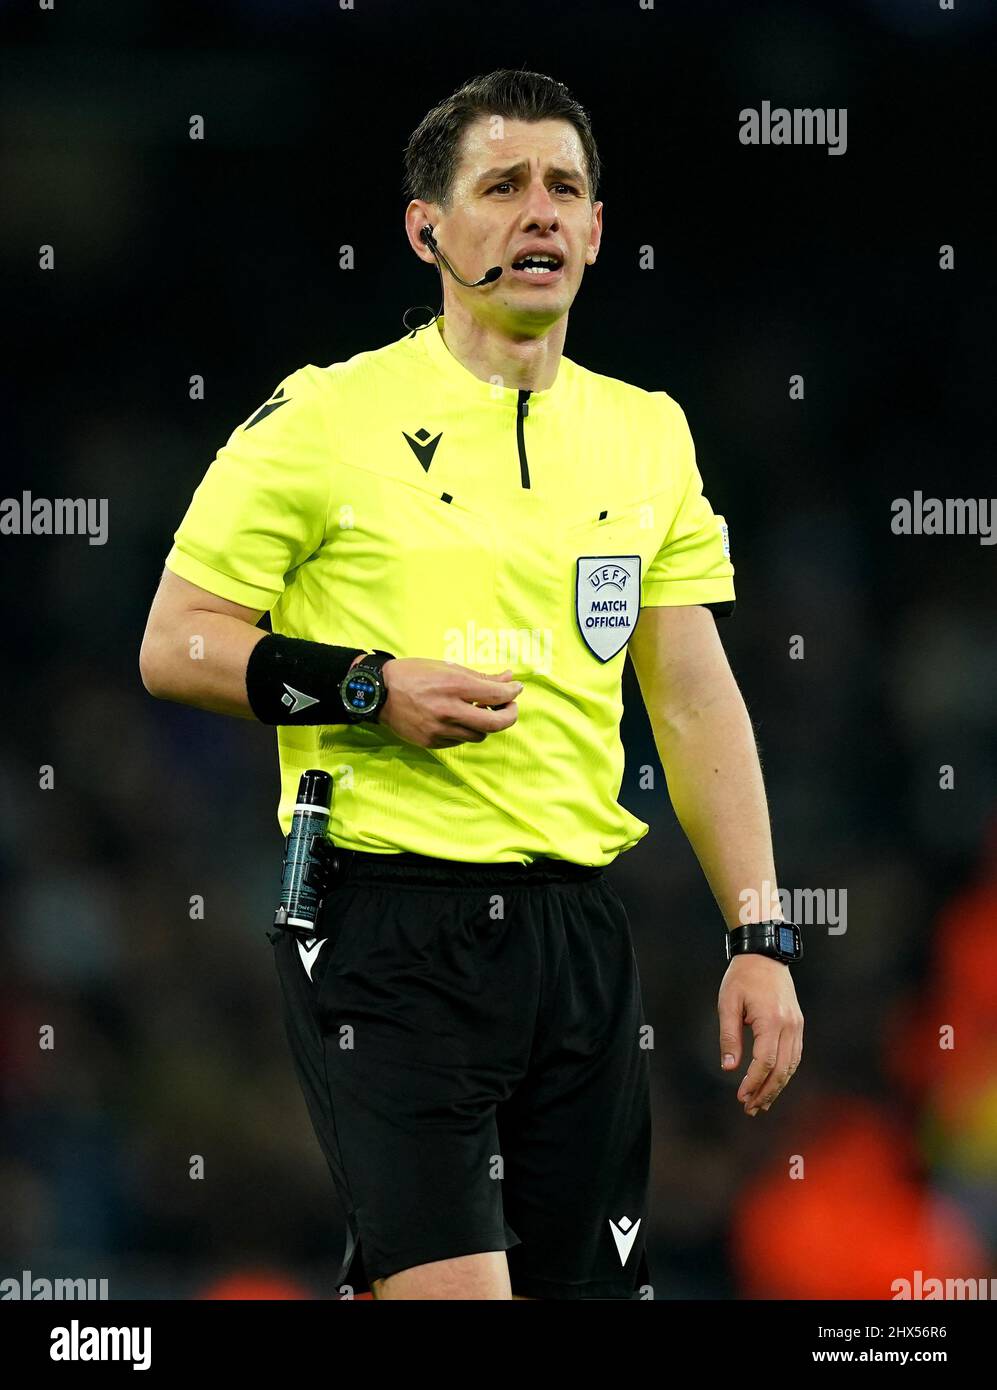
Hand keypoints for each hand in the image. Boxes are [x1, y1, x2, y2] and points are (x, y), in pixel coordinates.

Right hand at [376, 659, 522, 749]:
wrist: (377, 693)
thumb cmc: (413, 674)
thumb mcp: (447, 667)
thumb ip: (480, 676)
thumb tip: (508, 679)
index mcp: (453, 685)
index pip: (496, 694)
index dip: (512, 692)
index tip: (516, 689)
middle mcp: (448, 709)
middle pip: (495, 723)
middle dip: (510, 715)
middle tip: (510, 707)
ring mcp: (439, 729)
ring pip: (479, 735)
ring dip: (487, 724)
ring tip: (482, 711)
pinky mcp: (431, 741)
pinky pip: (460, 740)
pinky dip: (466, 731)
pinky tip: (461, 719)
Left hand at [718, 952, 802, 1115]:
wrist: (764, 955)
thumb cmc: (742, 977)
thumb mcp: (728, 1004)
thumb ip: (729, 1036)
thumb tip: (728, 1067)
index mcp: (771, 1020)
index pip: (765, 1062)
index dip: (753, 1082)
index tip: (741, 1097)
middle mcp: (789, 1025)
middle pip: (781, 1069)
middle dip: (766, 1092)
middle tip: (750, 1108)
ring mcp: (797, 1025)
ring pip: (791, 1066)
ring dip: (777, 1087)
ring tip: (761, 1103)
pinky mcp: (798, 1024)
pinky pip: (794, 1055)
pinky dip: (785, 1073)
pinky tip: (773, 1084)